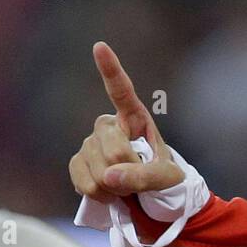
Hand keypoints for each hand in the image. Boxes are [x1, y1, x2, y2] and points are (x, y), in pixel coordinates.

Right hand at [68, 41, 183, 202]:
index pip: (121, 91)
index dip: (110, 69)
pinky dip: (100, 195)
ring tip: (127, 186)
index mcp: (134, 118)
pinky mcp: (77, 164)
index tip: (100, 47)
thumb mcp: (168, 178)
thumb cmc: (163, 179)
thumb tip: (110, 177)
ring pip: (99, 172)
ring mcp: (89, 144)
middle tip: (141, 180)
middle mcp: (107, 125)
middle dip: (130, 175)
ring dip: (116, 189)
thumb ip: (146, 176)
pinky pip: (84, 183)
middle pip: (114, 152)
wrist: (149, 199)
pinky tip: (109, 193)